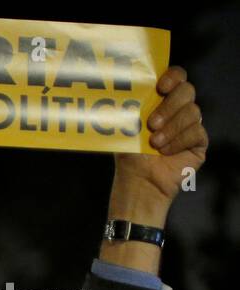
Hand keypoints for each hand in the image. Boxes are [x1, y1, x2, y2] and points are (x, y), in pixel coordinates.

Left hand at [113, 67, 207, 213]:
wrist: (138, 182)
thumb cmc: (130, 155)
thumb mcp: (126, 128)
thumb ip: (129, 108)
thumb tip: (122, 92)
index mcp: (161, 100)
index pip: (176, 77)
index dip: (173, 76)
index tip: (160, 86)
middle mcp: (178, 109)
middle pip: (187, 91)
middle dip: (169, 105)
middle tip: (152, 123)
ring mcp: (190, 124)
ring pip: (192, 111)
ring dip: (171, 128)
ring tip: (154, 143)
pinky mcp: (198, 141)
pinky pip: (196, 132)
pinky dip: (178, 142)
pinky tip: (165, 151)